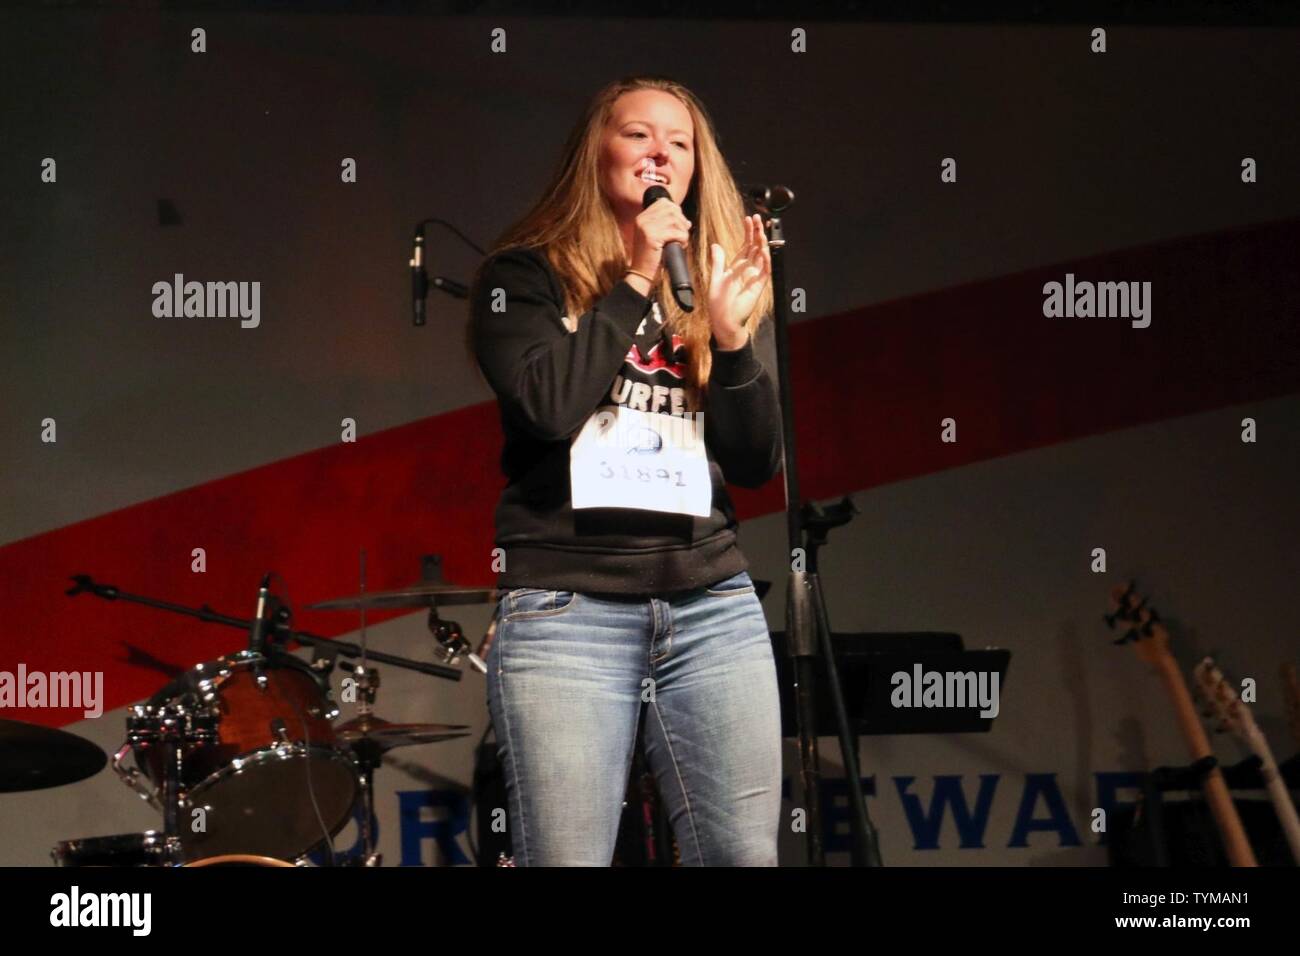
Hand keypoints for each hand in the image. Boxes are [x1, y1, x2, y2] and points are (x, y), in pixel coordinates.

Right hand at [629, 196, 691, 277]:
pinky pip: (675, 233)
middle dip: (681, 221)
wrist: (641, 273)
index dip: (676, 211)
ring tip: (681, 241)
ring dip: (683, 231)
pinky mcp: (652, 237)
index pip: (663, 203)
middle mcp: (642, 219)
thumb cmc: (650, 257)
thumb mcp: (655, 237)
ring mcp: (646, 227)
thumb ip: (666, 226)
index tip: (680, 224)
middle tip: (683, 234)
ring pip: (675, 220)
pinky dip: (682, 239)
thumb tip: (687, 221)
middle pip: (671, 209)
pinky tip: (680, 246)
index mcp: (642, 217)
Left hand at [707, 213, 770, 349]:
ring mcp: (755, 277)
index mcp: (737, 267)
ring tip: (760, 229)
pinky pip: (765, 270)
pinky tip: (763, 249)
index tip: (748, 219)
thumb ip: (718, 261)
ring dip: (761, 242)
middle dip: (756, 232)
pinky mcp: (759, 285)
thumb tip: (716, 245)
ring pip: (761, 255)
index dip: (748, 232)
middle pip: (755, 247)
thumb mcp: (716, 277)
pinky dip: (765, 259)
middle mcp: (748, 270)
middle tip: (757, 218)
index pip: (745, 245)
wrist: (724, 321)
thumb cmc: (719, 304)